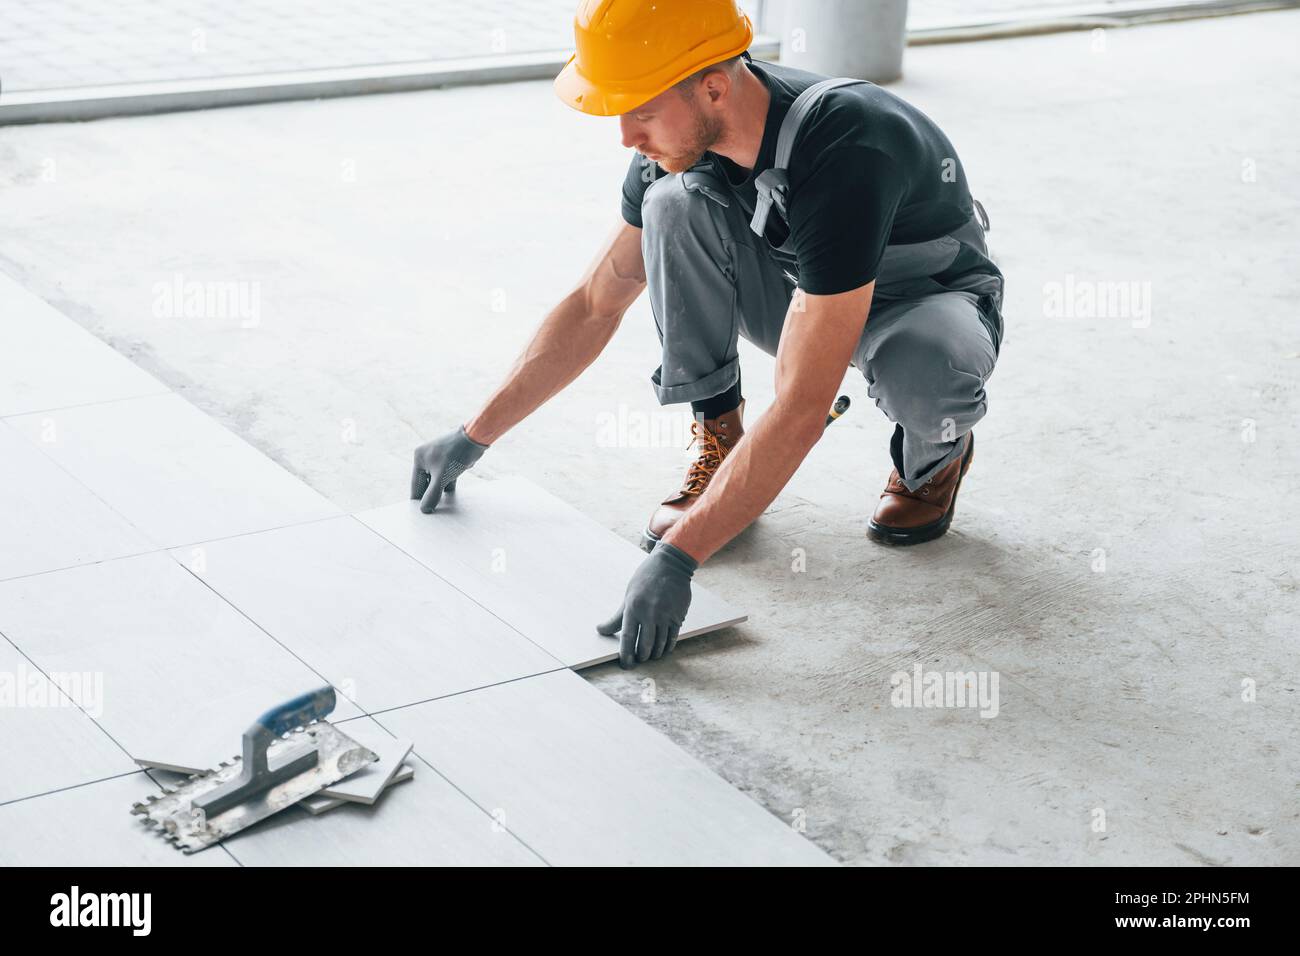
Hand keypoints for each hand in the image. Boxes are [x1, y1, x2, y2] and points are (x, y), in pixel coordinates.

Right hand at [410, 425, 489, 512]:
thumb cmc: (455, 455)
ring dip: (439, 492)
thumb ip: (432, 494)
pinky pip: (445, 478)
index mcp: (419, 459)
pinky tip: (449, 498)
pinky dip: (447, 486)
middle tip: (431, 513)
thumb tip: (424, 510)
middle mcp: (426, 459)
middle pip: (425, 483)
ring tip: (440, 508)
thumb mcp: (442, 477)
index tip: (420, 513)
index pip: (416, 485)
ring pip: (436, 481)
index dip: (419, 499)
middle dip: (429, 496)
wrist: (474, 439)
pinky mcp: (449, 462)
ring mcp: (438, 460)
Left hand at [596, 542, 696, 668]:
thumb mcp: (628, 596)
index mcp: (634, 608)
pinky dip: (667, 646)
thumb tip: (601, 630)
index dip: (626, 654)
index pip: (627, 637)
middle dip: (641, 656)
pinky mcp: (678, 616)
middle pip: (644, 644)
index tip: (625, 664)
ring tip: (650, 657)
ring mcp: (665, 615)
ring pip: (660, 643)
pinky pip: (672, 637)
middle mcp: (650, 613)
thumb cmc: (645, 579)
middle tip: (639, 661)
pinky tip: (664, 649)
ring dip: (654, 653)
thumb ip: (617, 617)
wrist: (670, 566)